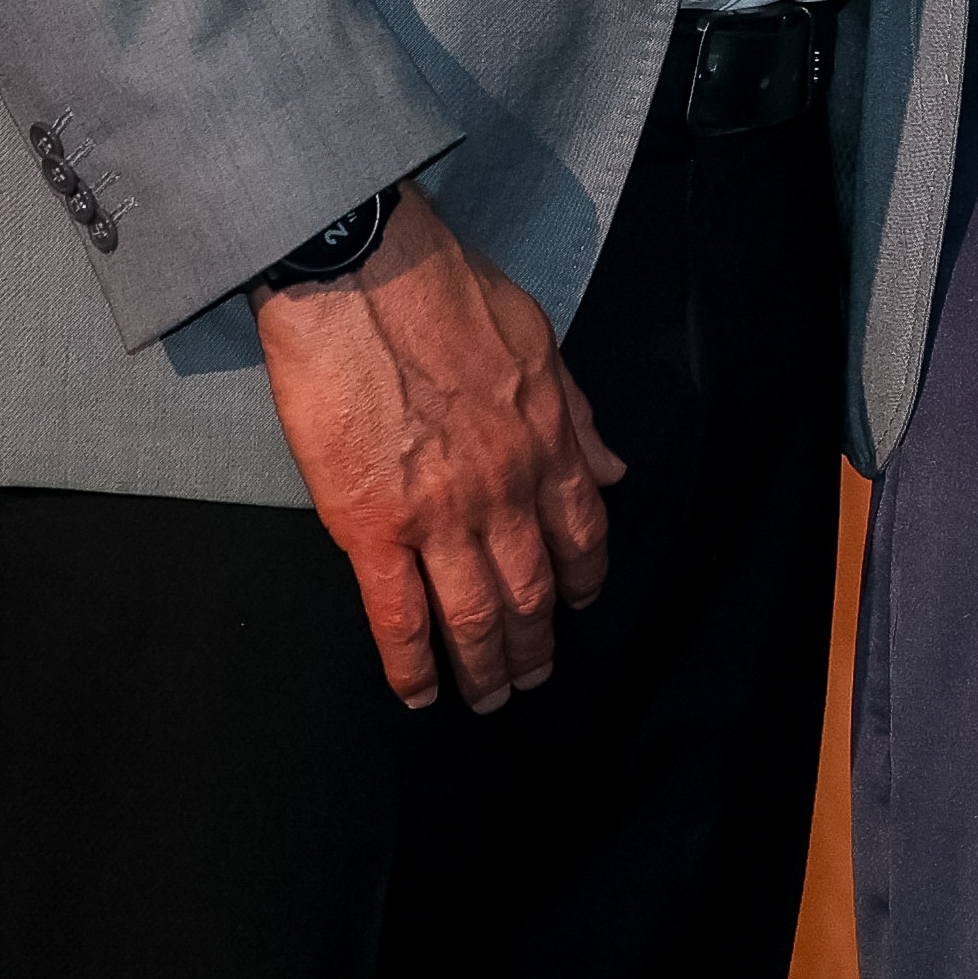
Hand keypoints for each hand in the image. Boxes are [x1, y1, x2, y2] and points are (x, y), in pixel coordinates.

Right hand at [254, 187, 624, 713]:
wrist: (366, 277)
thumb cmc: (445, 292)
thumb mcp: (539, 341)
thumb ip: (576, 413)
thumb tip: (612, 465)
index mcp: (547, 441)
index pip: (581, 531)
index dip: (584, 579)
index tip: (581, 606)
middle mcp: (505, 489)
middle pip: (531, 588)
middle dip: (536, 642)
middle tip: (534, 677)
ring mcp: (440, 515)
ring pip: (473, 616)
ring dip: (485, 668)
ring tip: (489, 701)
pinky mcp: (372, 529)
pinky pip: (398, 617)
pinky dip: (411, 665)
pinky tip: (418, 694)